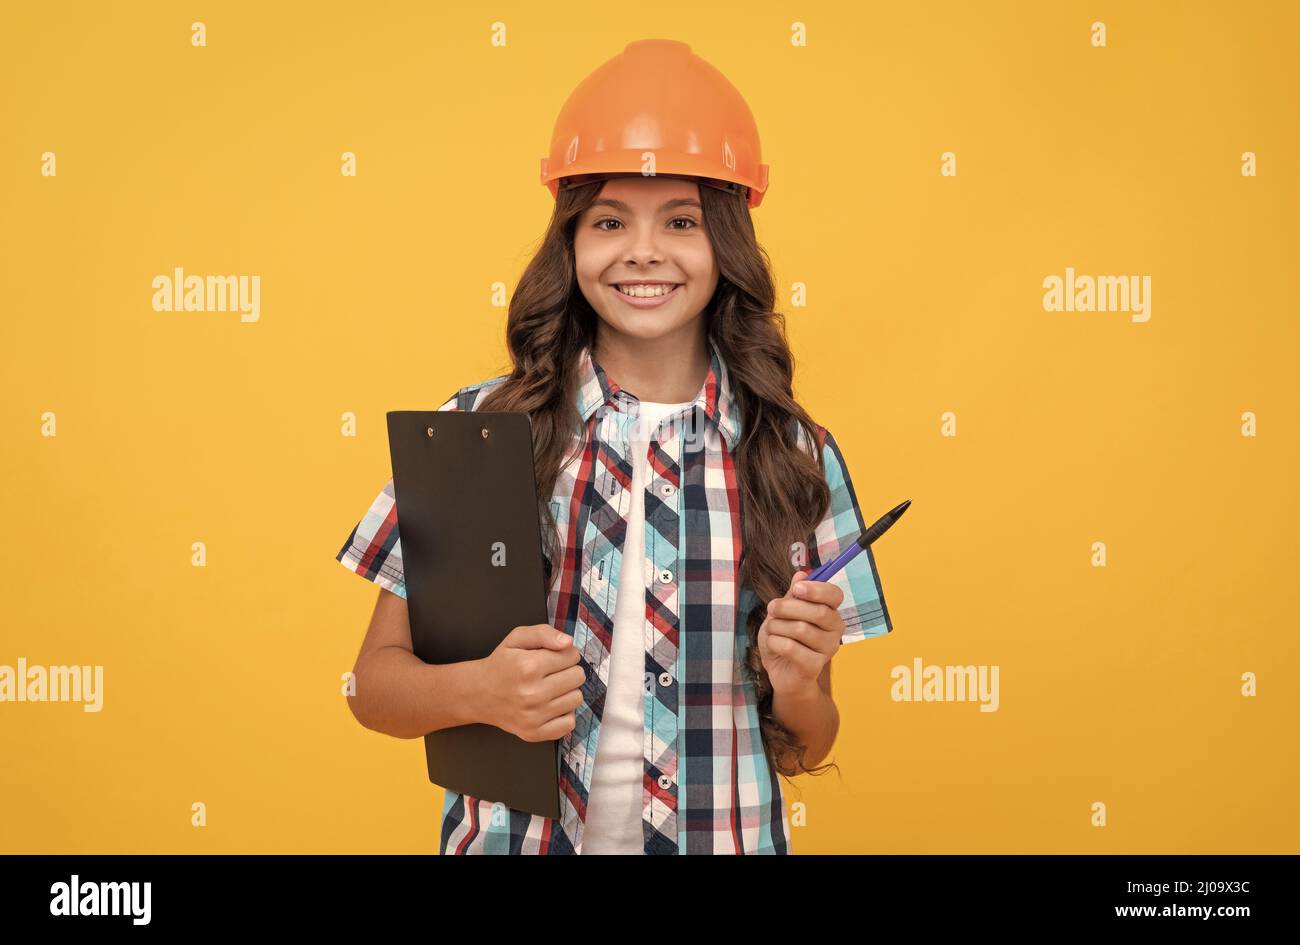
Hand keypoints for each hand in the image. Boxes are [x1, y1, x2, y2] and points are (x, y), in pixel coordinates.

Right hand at [477, 624, 584, 741]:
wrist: (478, 694)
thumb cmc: (501, 664)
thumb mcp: (517, 638)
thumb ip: (544, 633)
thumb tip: (568, 643)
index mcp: (528, 666)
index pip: (572, 656)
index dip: (565, 653)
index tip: (552, 658)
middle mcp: (532, 693)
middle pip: (578, 677)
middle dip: (568, 671)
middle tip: (551, 673)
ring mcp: (533, 716)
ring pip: (577, 699)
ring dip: (567, 692)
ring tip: (550, 689)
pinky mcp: (534, 733)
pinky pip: (570, 723)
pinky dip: (564, 714)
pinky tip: (550, 706)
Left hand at [757, 570, 844, 694]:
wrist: (782, 673)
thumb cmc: (785, 639)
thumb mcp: (784, 613)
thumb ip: (793, 595)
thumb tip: (800, 574)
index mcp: (830, 612)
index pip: (835, 595)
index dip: (817, 589)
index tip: (796, 589)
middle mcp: (835, 630)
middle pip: (817, 612)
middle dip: (787, 607)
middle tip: (771, 608)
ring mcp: (827, 650)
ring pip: (801, 629)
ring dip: (777, 626)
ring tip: (771, 630)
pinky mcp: (814, 666)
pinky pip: (791, 647)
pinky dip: (774, 642)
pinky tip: (773, 644)